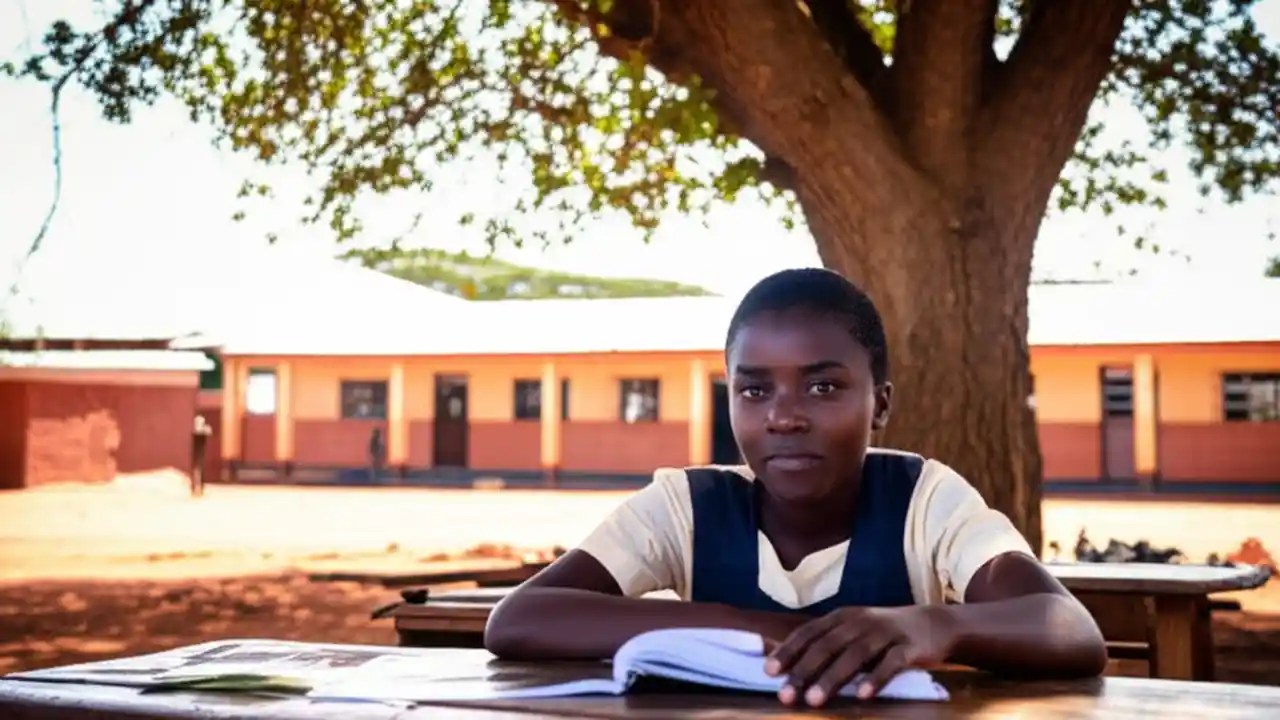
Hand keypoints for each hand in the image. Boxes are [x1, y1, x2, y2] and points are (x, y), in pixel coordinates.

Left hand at [763, 605, 956, 706]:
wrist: (935, 624)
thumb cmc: (886, 634)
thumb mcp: (855, 632)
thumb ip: (829, 645)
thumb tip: (791, 667)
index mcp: (842, 617)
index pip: (809, 632)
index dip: (789, 651)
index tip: (768, 671)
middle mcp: (860, 621)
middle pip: (827, 645)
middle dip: (804, 671)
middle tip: (786, 695)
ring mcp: (886, 632)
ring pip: (855, 654)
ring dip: (832, 678)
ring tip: (814, 700)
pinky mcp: (910, 647)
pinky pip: (891, 663)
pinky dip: (876, 678)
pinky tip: (863, 695)